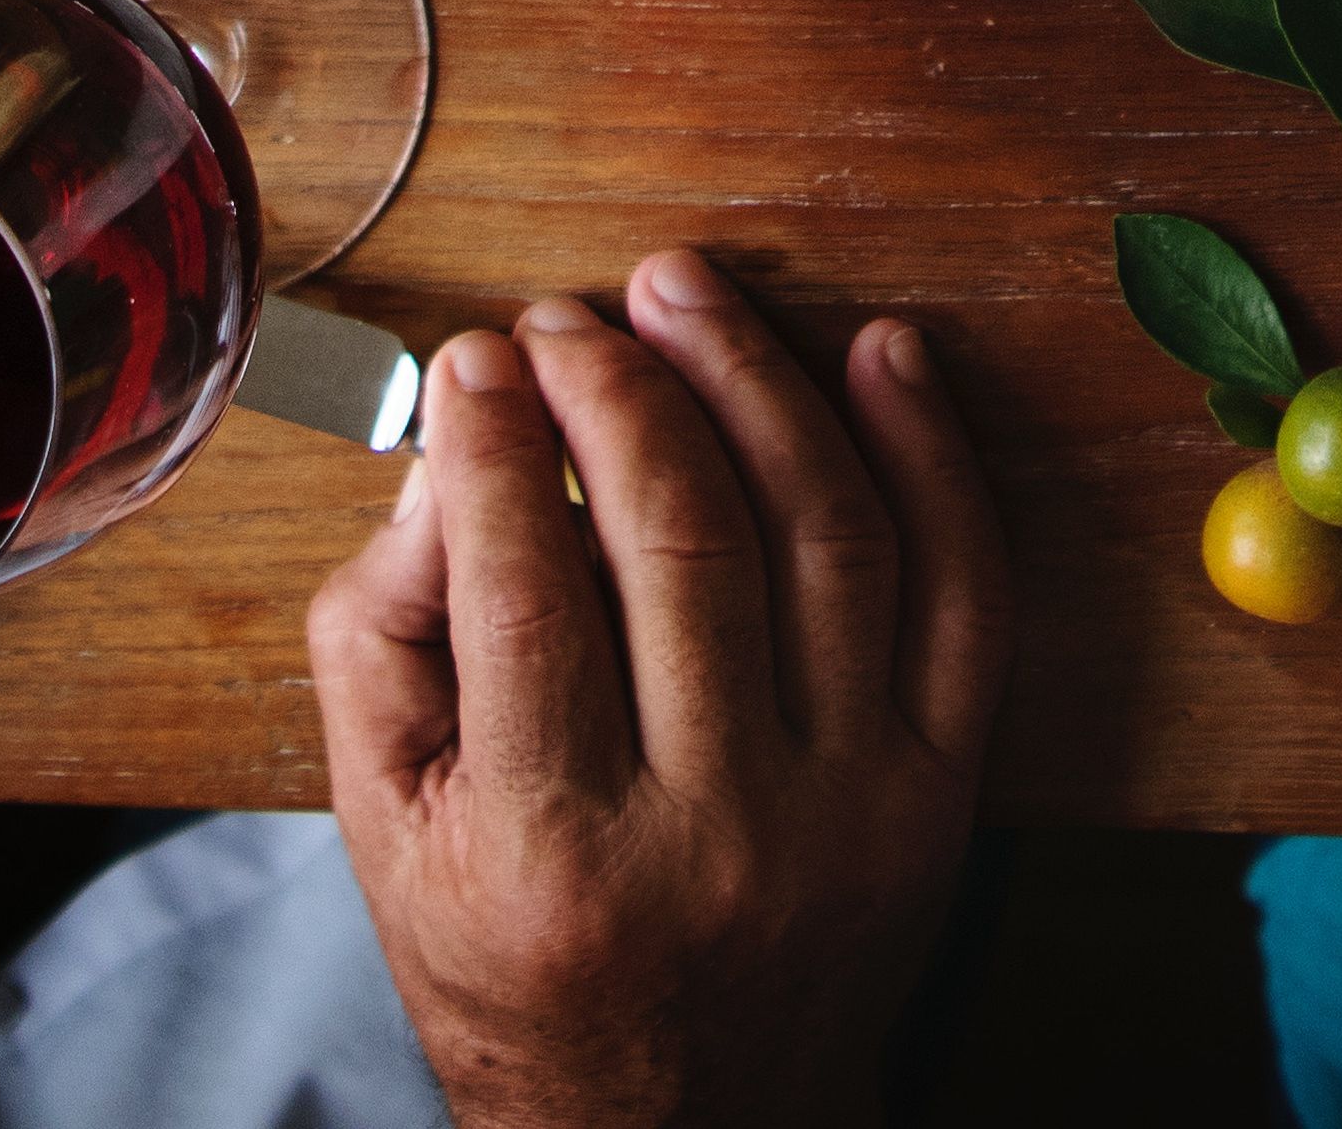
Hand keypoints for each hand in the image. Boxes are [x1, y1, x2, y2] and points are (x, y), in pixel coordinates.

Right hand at [307, 246, 1004, 1128]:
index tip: (479, 357)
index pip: (525, 586)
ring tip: (689, 295)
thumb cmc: (514, 955)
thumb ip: (381, 637)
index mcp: (554, 853)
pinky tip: (882, 354)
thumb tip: (445, 459)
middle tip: (573, 319)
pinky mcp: (942, 791)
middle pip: (683, 541)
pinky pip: (961, 593)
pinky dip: (932, 458)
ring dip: (757, 382)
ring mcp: (851, 808)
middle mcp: (717, 833)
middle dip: (619, 391)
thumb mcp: (385, 828)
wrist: (681, 1123)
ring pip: (826, 537)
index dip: (498, 443)